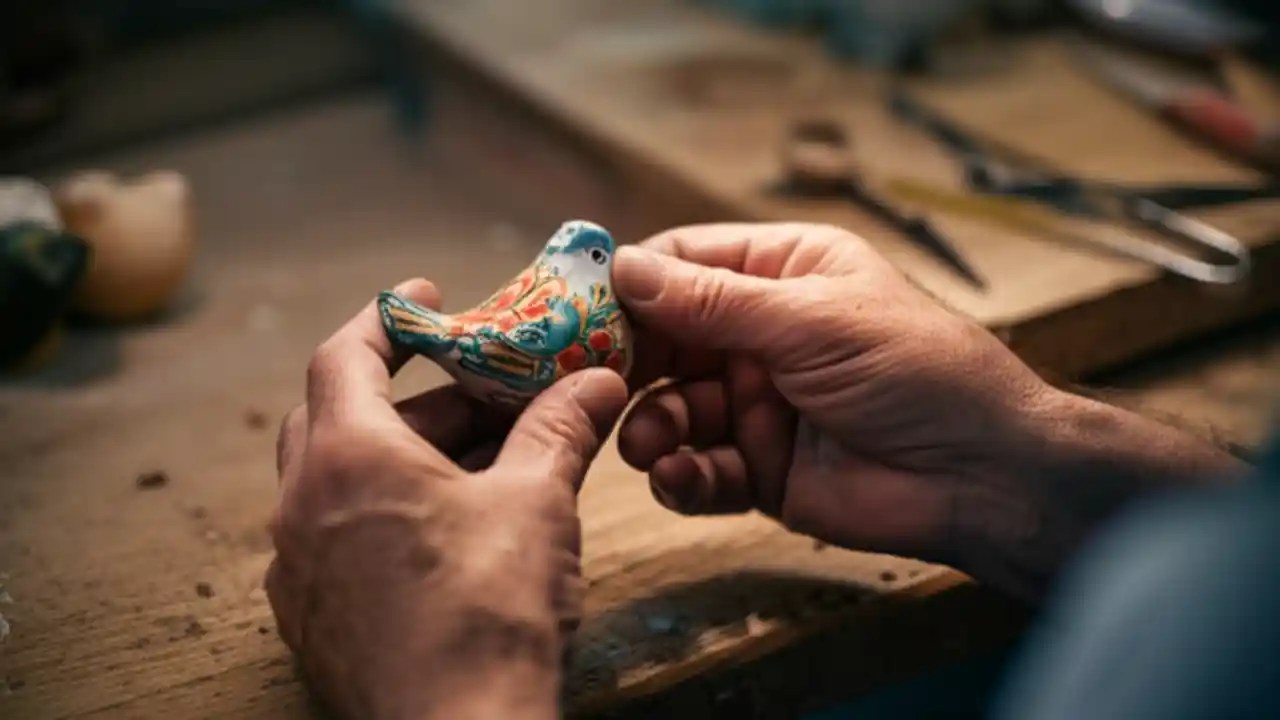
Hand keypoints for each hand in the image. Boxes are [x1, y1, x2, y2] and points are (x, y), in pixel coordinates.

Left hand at [266, 279, 627, 719]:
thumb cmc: (490, 613)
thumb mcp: (536, 502)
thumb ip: (560, 430)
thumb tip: (599, 384)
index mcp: (347, 458)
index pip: (344, 355)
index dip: (388, 317)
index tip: (426, 297)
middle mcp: (302, 505)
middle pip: (341, 415)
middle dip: (415, 396)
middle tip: (480, 391)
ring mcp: (298, 567)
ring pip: (341, 479)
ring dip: (406, 456)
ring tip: (485, 460)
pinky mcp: (311, 616)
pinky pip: (338, 536)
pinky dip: (386, 511)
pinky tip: (450, 529)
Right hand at [612, 223, 1239, 599]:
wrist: (982, 477)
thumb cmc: (916, 372)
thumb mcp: (811, 321)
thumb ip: (712, 303)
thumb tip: (622, 268)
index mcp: (784, 274)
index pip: (685, 264)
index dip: (630, 284)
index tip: (574, 307)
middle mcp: (764, 334)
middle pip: (665, 339)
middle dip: (627, 363)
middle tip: (587, 385)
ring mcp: (759, 403)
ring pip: (672, 408)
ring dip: (651, 425)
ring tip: (650, 441)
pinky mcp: (761, 468)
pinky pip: (700, 468)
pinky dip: (683, 476)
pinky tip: (683, 479)